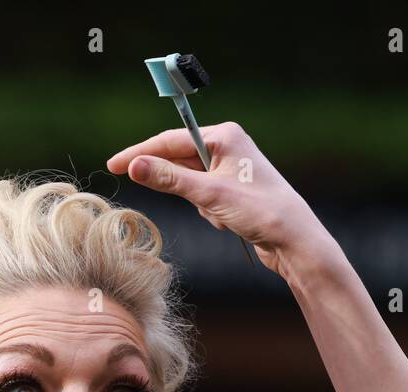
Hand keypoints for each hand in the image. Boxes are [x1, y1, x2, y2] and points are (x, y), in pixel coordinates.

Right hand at [106, 121, 325, 274]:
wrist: (295, 240)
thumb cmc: (260, 212)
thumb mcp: (209, 195)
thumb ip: (169, 179)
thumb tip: (134, 166)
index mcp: (225, 135)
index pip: (170, 140)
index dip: (140, 153)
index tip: (113, 165)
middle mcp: (228, 146)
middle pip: (180, 160)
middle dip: (180, 187)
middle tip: (180, 201)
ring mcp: (231, 169)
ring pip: (191, 184)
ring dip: (199, 204)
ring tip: (224, 216)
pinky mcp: (234, 191)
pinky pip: (205, 198)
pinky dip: (210, 212)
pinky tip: (230, 223)